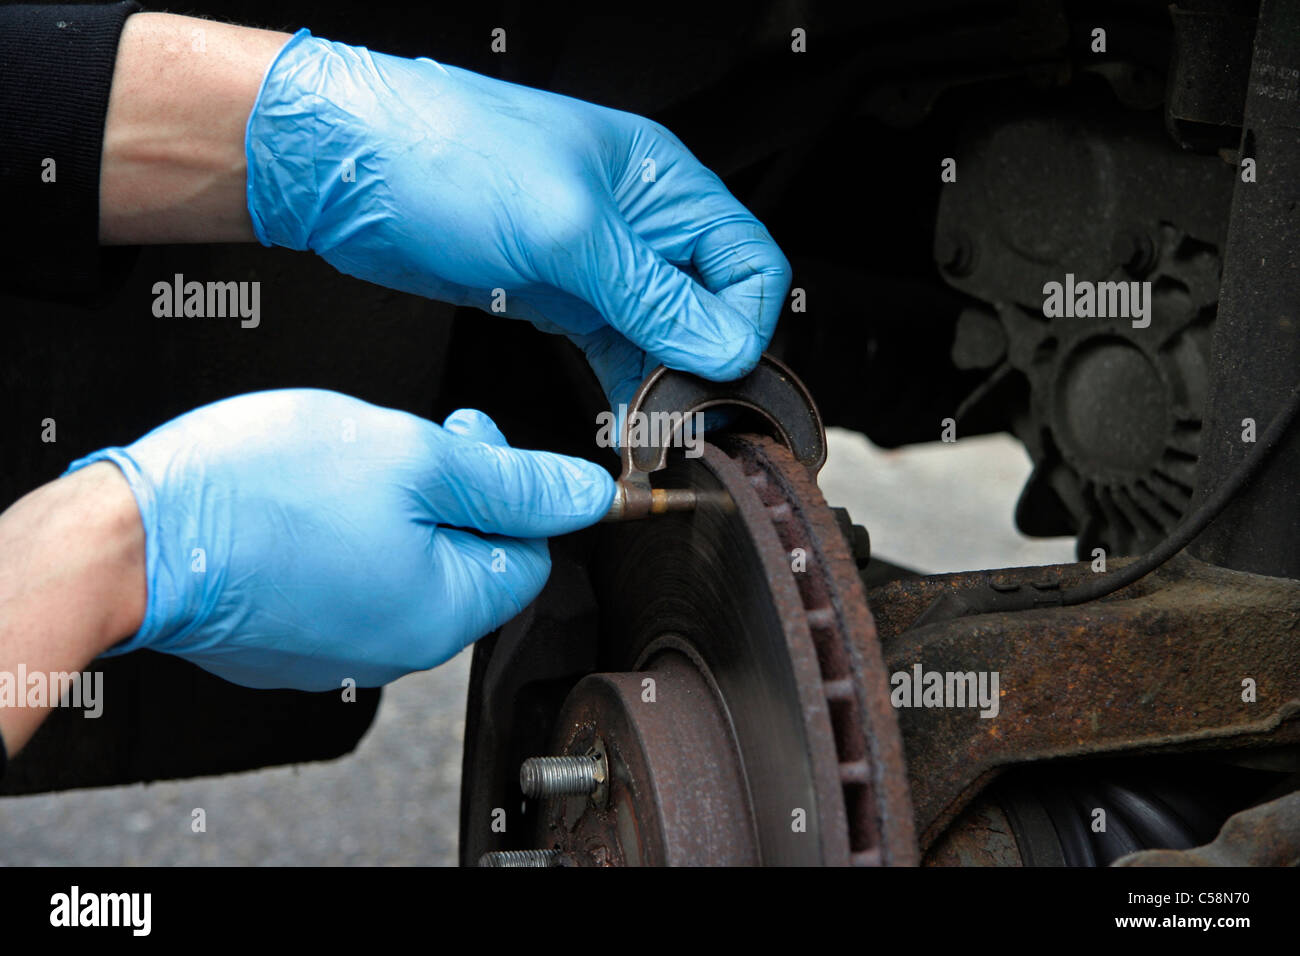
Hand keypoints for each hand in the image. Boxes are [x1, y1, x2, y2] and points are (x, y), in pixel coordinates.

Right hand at [65, 391, 613, 690]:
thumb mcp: (413, 458)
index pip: (528, 554)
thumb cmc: (260, 493)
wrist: (132, 539)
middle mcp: (400, 648)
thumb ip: (511, 482)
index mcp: (444, 612)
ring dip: (395, 506)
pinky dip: (344, 536)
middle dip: (449, 490)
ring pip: (406, 564)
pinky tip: (304, 502)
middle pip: (467, 558)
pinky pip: (350, 581)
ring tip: (344, 466)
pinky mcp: (294, 640)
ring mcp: (342, 649)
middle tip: (404, 441)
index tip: (467, 435)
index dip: (510, 485)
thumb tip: (587, 496)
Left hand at [245, 31, 791, 409]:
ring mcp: (598, 265)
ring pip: (665, 336)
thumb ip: (650, 294)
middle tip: (691, 419)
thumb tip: (722, 345)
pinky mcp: (559, 298)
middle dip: (708, 363)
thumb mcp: (564, 228)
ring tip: (656, 433)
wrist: (349, 170)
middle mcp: (639, 224)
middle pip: (712, 305)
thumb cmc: (446, 156)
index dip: (746, 322)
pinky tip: (626, 422)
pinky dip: (626, 388)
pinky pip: (616, 349)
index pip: (748, 261)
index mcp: (660, 183)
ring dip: (666, 386)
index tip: (719, 371)